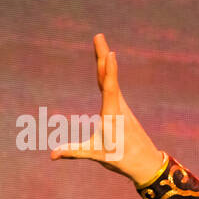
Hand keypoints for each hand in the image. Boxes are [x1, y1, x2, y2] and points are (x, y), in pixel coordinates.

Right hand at [51, 33, 164, 185]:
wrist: (146, 163)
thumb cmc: (122, 159)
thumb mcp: (97, 155)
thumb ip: (74, 152)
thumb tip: (51, 156)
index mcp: (112, 114)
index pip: (110, 88)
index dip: (110, 71)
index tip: (110, 53)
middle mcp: (118, 106)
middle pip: (108, 76)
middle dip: (102, 55)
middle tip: (99, 35)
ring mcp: (121, 105)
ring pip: (111, 78)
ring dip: (105, 59)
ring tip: (101, 42)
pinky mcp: (122, 107)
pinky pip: (112, 85)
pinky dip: (107, 71)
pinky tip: (105, 62)